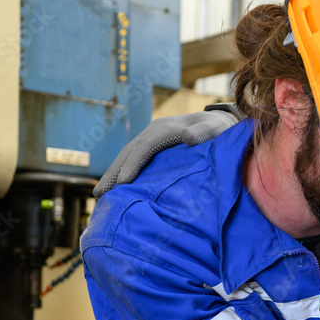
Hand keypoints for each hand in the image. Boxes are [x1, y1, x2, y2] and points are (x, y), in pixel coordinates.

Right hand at [94, 107, 239, 198]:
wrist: (219, 123)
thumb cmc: (218, 129)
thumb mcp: (214, 129)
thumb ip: (203, 132)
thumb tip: (187, 137)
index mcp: (166, 128)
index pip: (145, 146)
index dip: (133, 163)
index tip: (124, 183)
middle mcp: (154, 132)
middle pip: (128, 152)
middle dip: (113, 173)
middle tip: (100, 194)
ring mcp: (151, 139)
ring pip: (127, 156)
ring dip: (112, 175)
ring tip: (100, 196)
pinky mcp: (152, 148)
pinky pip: (133, 160)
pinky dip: (122, 173)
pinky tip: (116, 190)